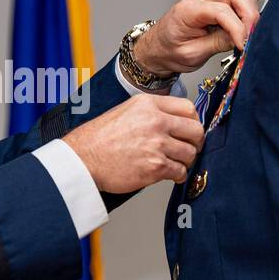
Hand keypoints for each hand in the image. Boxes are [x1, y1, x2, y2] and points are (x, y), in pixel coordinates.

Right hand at [61, 94, 203, 192]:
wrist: (83, 159)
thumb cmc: (99, 139)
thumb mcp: (125, 111)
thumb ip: (151, 113)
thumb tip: (175, 122)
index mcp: (148, 104)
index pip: (188, 108)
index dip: (193, 121)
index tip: (190, 130)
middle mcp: (155, 121)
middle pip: (195, 130)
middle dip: (195, 142)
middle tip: (189, 148)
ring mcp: (157, 144)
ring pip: (190, 153)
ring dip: (185, 160)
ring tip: (175, 163)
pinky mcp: (155, 166)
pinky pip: (180, 171)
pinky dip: (178, 175)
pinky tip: (169, 174)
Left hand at [132, 0, 258, 75]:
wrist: (157, 48)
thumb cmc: (169, 50)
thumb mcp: (192, 54)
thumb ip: (218, 43)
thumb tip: (242, 39)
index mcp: (189, 10)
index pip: (222, 11)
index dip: (238, 28)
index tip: (243, 45)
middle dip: (249, 14)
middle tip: (250, 37)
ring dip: (248, 12)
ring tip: (245, 34)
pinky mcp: (215, 2)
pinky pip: (237, 0)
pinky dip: (244, 13)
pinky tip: (240, 29)